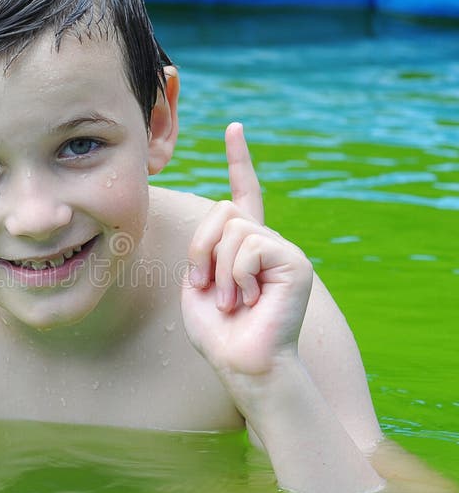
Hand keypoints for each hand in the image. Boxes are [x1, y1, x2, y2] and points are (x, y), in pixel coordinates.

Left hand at [182, 123, 312, 378]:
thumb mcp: (198, 282)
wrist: (241, 364)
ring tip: (232, 300)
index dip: (239, 161)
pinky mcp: (295, 262)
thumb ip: (205, 245)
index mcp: (243, 246)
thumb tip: (224, 212)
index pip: (242, 194)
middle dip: (201, 249)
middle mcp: (267, 242)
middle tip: (209, 287)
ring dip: (218, 269)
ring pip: (233, 229)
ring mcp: (284, 250)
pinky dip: (237, 275)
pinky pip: (250, 246)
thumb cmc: (217, 332)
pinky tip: (249, 299)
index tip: (235, 128)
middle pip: (221, 211)